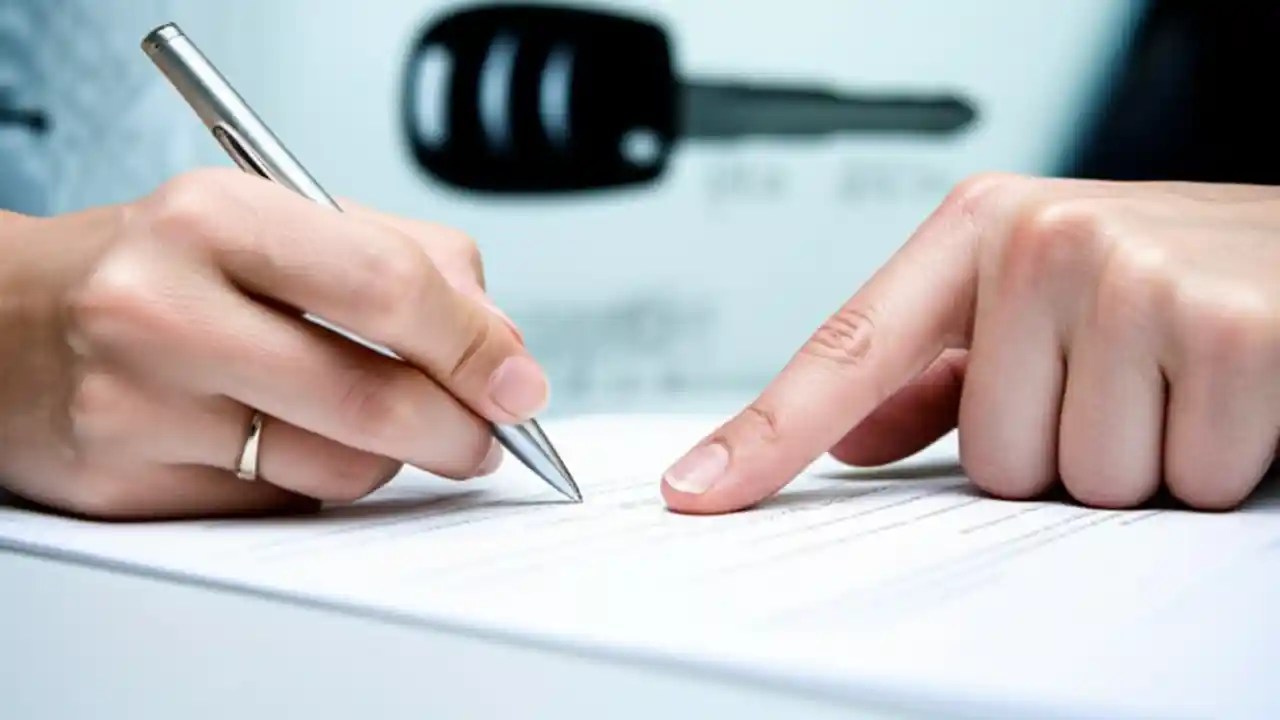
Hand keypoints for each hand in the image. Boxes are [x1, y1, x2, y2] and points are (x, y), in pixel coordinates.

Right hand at [0, 169, 545, 518]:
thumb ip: (405, 262)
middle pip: (371, 398)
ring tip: (357, 420)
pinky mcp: (128, 487)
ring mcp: (138, 409)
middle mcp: (164, 310)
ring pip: (335, 471)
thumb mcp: (273, 219)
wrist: (5, 321)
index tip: (519, 384)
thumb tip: (500, 348)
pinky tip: (276, 440)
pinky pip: (279, 509)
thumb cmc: (157, 265)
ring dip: (383, 459)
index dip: (474, 346)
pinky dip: (309, 484)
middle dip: (457, 429)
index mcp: (214, 218)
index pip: (389, 288)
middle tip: (483, 435)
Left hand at [662, 175, 1279, 512]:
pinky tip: (1228, 392)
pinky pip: (1182, 481)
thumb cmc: (1170, 270)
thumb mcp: (1040, 298)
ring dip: (1135, 459)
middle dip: (1062, 449)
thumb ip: (938, 368)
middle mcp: (1043, 240)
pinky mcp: (1231, 331)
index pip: (847, 353)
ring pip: (1079, 483)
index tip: (698, 490)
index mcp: (980, 228)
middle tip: (1121, 380)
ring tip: (1173, 382)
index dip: (767, 434)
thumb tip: (850, 430)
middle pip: (991, 460)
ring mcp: (1135, 279)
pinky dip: (1214, 461)